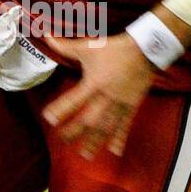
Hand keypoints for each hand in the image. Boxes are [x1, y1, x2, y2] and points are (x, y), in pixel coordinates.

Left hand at [42, 32, 156, 159]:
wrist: (145, 50)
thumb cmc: (114, 49)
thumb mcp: (88, 46)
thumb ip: (65, 46)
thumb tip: (45, 36)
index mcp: (93, 83)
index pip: (73, 99)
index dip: (61, 109)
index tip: (48, 119)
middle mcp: (105, 97)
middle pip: (88, 119)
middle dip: (74, 131)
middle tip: (62, 141)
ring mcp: (119, 104)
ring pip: (105, 127)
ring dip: (94, 142)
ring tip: (84, 155)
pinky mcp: (131, 106)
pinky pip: (125, 125)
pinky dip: (120, 139)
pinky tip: (114, 152)